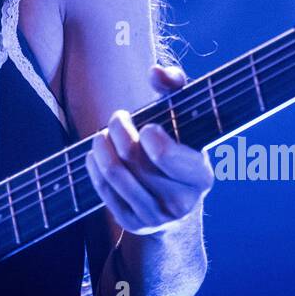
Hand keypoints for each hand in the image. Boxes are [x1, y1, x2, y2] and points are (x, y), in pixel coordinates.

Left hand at [84, 65, 214, 234]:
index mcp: (201, 176)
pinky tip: (96, 155)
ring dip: (101, 147)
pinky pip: (104, 192)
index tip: (146, 126)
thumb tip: (156, 71)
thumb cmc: (177, 148)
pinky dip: (94, 168)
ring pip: (115, 175)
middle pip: (134, 159)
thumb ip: (175, 88)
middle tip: (117, 118)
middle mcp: (182, 202)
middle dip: (119, 131)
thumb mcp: (184, 119)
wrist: (175, 203)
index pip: (165, 156)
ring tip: (102, 135)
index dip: (149, 136)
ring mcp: (156, 217)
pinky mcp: (134, 224)